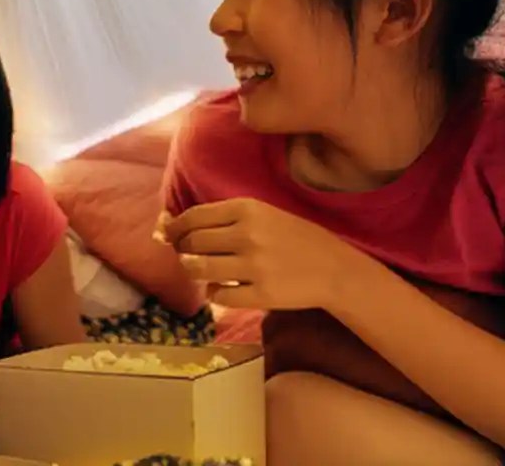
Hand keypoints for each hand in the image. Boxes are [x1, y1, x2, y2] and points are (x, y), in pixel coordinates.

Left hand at [160, 198, 369, 310]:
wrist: (335, 270)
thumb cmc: (294, 238)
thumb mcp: (263, 214)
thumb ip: (224, 218)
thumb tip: (171, 225)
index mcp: (247, 209)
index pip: (194, 216)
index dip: (175, 227)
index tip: (170, 234)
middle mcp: (247, 235)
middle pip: (193, 243)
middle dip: (182, 249)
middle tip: (185, 254)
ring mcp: (254, 266)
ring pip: (199, 268)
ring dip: (192, 270)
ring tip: (200, 270)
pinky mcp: (260, 294)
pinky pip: (218, 296)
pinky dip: (213, 293)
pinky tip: (221, 289)